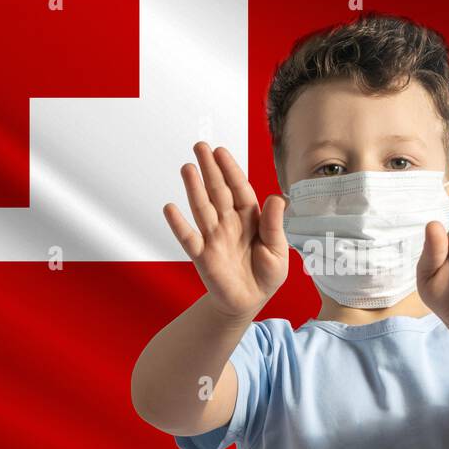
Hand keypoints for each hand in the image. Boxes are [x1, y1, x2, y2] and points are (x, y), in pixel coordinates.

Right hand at [163, 142, 288, 320]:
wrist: (250, 301)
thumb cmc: (266, 274)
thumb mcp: (278, 250)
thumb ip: (275, 225)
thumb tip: (278, 198)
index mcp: (250, 218)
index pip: (240, 189)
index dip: (231, 170)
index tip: (220, 151)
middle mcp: (229, 223)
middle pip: (218, 192)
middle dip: (209, 170)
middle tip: (199, 146)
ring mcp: (214, 237)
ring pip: (203, 208)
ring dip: (194, 188)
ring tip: (187, 168)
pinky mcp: (203, 256)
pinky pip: (189, 238)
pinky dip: (179, 224)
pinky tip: (170, 208)